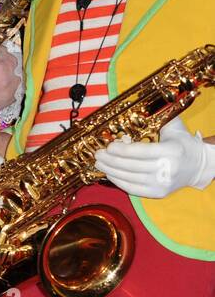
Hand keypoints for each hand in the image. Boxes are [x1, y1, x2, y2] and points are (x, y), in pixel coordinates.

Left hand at [94, 121, 214, 198]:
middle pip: (131, 166)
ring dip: (110, 170)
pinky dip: (118, 182)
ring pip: (129, 178)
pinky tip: (110, 174)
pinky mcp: (158, 193)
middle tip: (98, 154)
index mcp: (171, 151)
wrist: (199, 166)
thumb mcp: (173, 126)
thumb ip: (158, 115)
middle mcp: (167, 169)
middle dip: (110, 160)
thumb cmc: (181, 143)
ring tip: (99, 163)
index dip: (121, 150)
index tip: (108, 146)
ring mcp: (163, 183)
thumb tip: (139, 104)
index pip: (140, 152)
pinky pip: (133, 189)